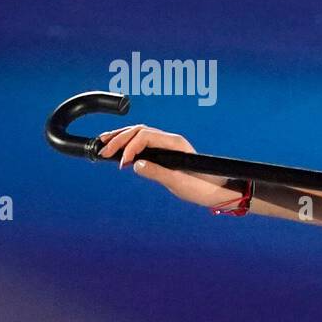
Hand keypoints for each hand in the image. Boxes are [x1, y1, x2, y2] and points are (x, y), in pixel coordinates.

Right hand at [97, 125, 241, 208]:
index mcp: (175, 144)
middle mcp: (171, 140)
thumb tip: (135, 165)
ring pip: (139, 134)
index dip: (129, 147)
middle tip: (102, 151)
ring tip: (103, 145)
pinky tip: (119, 151)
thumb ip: (157, 173)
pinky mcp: (166, 153)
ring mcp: (168, 146)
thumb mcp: (179, 183)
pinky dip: (129, 145)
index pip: (145, 136)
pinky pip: (143, 143)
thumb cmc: (203, 188)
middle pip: (139, 131)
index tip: (121, 163)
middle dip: (118, 139)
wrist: (220, 191)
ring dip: (121, 138)